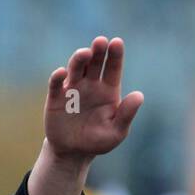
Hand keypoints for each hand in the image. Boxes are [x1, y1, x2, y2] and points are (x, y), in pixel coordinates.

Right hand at [29, 37, 143, 194]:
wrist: (73, 152)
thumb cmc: (98, 141)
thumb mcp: (116, 132)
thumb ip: (126, 114)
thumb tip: (139, 96)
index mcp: (108, 90)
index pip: (113, 68)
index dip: (115, 55)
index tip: (117, 43)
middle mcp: (90, 84)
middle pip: (94, 63)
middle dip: (97, 51)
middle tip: (101, 41)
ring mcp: (72, 89)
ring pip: (75, 68)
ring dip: (79, 59)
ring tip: (85, 53)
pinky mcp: (55, 98)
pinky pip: (56, 84)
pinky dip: (57, 77)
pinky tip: (61, 73)